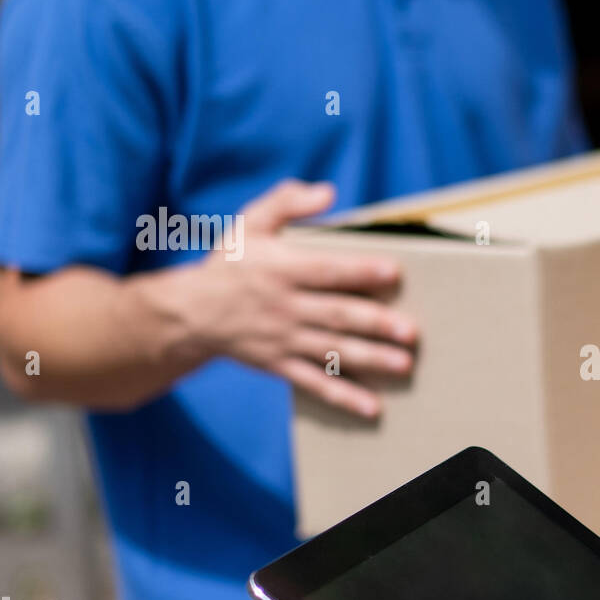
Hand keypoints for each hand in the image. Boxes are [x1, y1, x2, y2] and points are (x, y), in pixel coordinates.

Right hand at [186, 179, 417, 416]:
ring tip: (403, 365)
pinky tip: (371, 407)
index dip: (358, 271)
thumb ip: (286, 202)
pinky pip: (314, 383)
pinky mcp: (279, 365)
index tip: (393, 273)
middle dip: (375, 323)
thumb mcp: (249, 224)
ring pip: (331, 350)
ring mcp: (283, 339)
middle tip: (411, 332)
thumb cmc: (230, 264)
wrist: (188, 313)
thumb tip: (327, 192)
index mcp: (281, 269)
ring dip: (369, 359)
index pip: (325, 270)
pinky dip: (343, 397)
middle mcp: (285, 306)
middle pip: (335, 315)